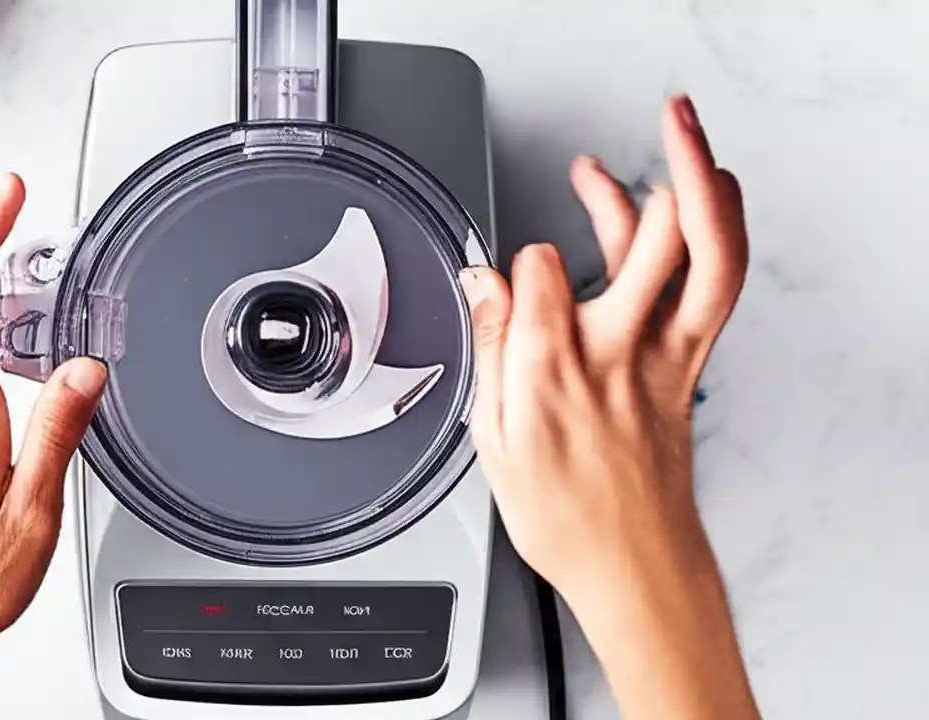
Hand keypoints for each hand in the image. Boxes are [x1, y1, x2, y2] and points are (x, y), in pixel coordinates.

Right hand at [461, 96, 756, 717]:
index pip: (535, 265)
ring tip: (679, 142)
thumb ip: (491, 347)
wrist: (633, 564)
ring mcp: (666, 354)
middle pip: (659, 237)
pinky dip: (711, 231)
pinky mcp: (689, 364)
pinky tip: (685, 208)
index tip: (500, 283)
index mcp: (554, 367)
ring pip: (708, 254)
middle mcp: (619, 350)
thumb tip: (481, 283)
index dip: (513, 262)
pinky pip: (714, 284)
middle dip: (656, 175)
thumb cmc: (564, 516)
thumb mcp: (493, 440)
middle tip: (632, 142)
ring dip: (702, 189)